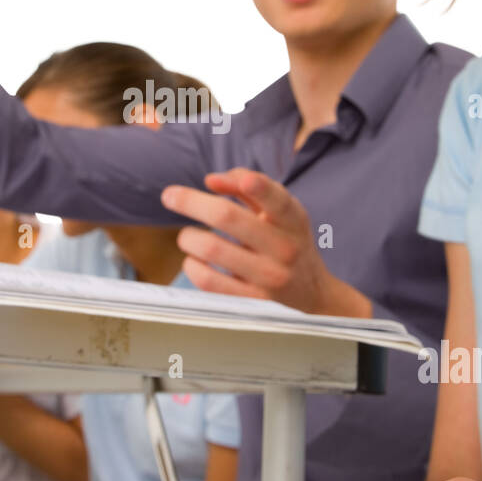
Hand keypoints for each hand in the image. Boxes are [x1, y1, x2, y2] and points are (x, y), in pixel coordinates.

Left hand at [160, 167, 368, 316]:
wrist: (312, 296)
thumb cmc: (286, 242)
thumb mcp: (280, 212)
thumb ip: (250, 187)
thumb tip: (212, 181)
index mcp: (292, 221)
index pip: (276, 200)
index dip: (254, 186)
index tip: (216, 178)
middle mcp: (284, 248)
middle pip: (227, 217)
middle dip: (190, 202)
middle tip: (169, 195)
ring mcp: (269, 278)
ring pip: (211, 248)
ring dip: (188, 237)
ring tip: (187, 236)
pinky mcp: (252, 302)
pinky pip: (207, 281)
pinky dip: (192, 266)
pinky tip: (194, 260)